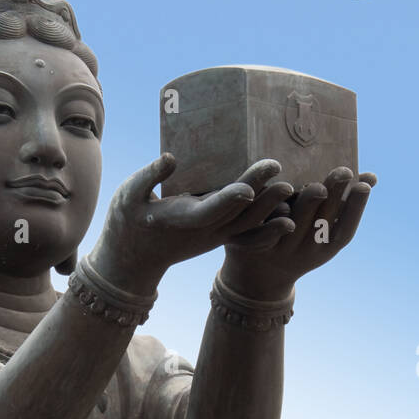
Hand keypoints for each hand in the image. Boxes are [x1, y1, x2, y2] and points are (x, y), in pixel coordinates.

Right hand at [88, 155, 294, 297]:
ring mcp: (213, 236)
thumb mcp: (127, 195)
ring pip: (247, 225)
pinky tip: (288, 217)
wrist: (131, 260)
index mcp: (181, 219)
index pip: (210, 209)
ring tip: (292, 188)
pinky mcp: (219, 236)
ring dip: (270, 209)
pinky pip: (248, 234)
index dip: (230, 198)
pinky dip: (268, 229)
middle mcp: (203, 231)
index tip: (249, 186)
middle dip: (260, 193)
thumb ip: (148, 177)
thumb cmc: (126, 221)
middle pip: (237, 214)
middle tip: (279, 168)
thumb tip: (170, 157)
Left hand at [221, 168, 376, 300]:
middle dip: (334, 197)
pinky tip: (282, 192)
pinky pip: (266, 227)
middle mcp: (306, 251)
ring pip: (295, 225)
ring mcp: (280, 249)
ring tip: (318, 184)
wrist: (260, 273)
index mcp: (325, 248)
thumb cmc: (300, 240)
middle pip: (321, 223)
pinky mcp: (256, 244)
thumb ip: (343, 204)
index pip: (345, 230)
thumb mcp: (325, 229)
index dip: (356, 208)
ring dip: (307, 204)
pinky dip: (275, 211)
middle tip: (344, 172)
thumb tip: (372, 176)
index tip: (364, 184)